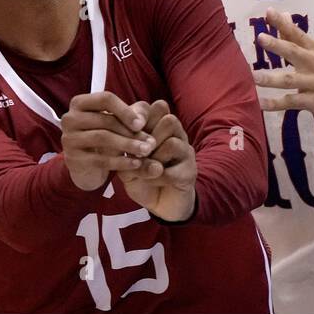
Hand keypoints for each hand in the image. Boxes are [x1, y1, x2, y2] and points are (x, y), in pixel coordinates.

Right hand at [60, 92, 155, 191]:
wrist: (88, 164)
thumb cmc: (107, 134)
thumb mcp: (120, 120)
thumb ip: (134, 113)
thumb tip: (141, 120)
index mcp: (80, 102)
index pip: (105, 99)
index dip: (126, 110)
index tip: (141, 124)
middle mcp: (70, 118)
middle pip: (105, 120)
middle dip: (130, 132)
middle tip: (150, 142)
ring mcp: (69, 139)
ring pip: (102, 138)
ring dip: (128, 145)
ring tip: (145, 151)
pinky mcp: (73, 159)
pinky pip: (100, 159)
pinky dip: (121, 162)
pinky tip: (136, 164)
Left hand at [117, 99, 197, 221]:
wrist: (161, 205)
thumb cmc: (142, 178)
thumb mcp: (126, 164)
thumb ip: (123, 153)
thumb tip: (123, 145)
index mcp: (160, 128)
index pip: (157, 107)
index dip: (142, 114)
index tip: (130, 128)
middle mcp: (177, 136)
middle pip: (169, 120)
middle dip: (149, 137)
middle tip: (137, 152)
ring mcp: (186, 153)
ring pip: (173, 143)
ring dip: (153, 158)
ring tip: (144, 170)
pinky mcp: (190, 172)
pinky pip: (174, 170)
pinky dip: (158, 177)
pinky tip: (152, 181)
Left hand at [252, 8, 313, 125]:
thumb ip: (296, 37)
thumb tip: (283, 14)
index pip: (298, 34)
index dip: (283, 23)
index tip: (269, 12)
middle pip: (294, 52)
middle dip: (277, 45)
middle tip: (260, 38)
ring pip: (290, 80)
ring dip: (272, 79)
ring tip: (254, 77)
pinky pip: (292, 102)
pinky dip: (276, 104)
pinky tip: (261, 103)